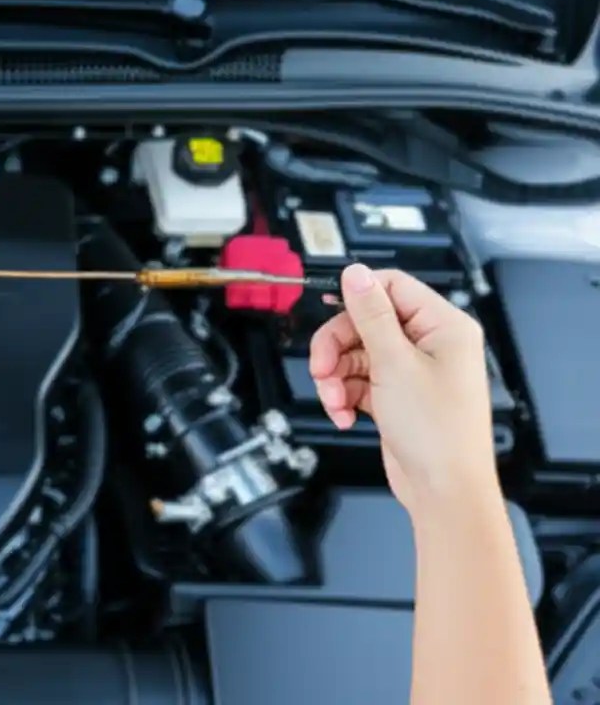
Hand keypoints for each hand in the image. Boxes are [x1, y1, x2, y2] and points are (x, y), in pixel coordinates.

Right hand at [309, 264, 497, 516]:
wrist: (443, 490)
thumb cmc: (437, 433)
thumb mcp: (395, 364)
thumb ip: (371, 315)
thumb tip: (356, 273)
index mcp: (443, 326)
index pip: (392, 287)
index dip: (357, 297)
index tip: (328, 310)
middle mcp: (430, 344)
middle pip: (365, 323)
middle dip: (337, 347)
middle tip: (321, 369)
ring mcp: (412, 371)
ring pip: (356, 355)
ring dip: (336, 378)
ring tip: (334, 401)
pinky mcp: (396, 395)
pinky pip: (358, 382)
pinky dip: (344, 397)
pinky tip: (342, 415)